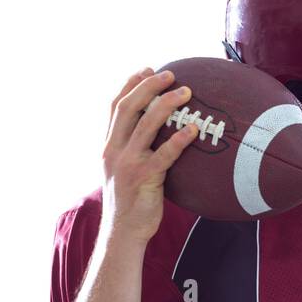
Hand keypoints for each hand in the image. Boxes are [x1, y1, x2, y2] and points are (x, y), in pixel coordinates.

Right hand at [101, 67, 198, 243]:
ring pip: (146, 125)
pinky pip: (164, 154)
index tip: (146, 69)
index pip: (115, 107)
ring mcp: (128, 163)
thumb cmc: (131, 202)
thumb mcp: (124, 171)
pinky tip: (194, 130)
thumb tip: (156, 133)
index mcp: (108, 146)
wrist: (123, 231)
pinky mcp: (144, 178)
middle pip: (128, 108)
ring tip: (186, 92)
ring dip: (166, 105)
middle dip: (148, 86)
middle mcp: (114, 150)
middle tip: (170, 74)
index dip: (130, 85)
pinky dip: (179, 139)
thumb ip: (133, 150)